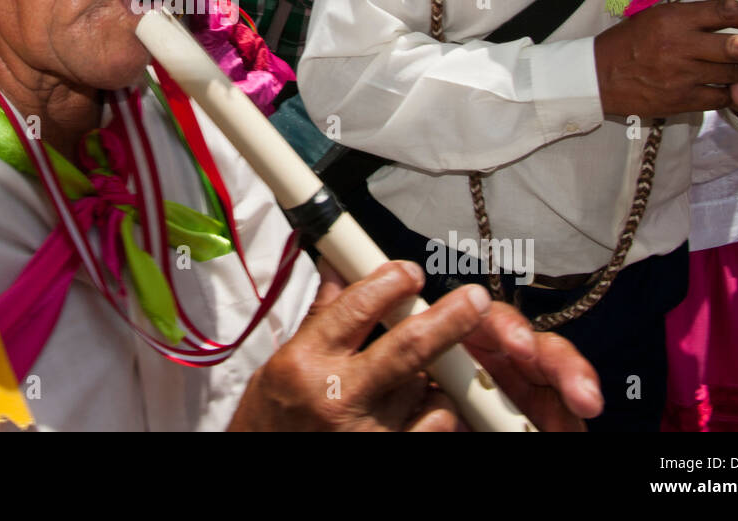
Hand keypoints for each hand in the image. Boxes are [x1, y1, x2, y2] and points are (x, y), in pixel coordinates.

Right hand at [227, 261, 600, 430]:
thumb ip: (320, 317)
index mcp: (304, 362)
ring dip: (428, 371)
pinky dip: (436, 407)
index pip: (357, 308)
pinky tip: (417, 404)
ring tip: (404, 376)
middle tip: (474, 299)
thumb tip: (338, 266)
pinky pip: (436, 423)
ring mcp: (368, 432)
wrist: (263, 472)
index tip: (409, 272)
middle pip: (409, 347)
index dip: (389, 283)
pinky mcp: (391, 453)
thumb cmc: (270, 422)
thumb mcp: (281, 364)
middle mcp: (337, 397)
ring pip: (425, 385)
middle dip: (449, 317)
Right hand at [594, 0, 737, 118]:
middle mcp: (680, 46)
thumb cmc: (625, 44)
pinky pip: (719, 97)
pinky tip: (730, 88)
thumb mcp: (655, 17)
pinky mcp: (681, 100)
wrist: (597, 77)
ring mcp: (682, 75)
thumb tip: (731, 5)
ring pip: (734, 74)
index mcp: (673, 20)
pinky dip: (729, 93)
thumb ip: (693, 14)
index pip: (726, 11)